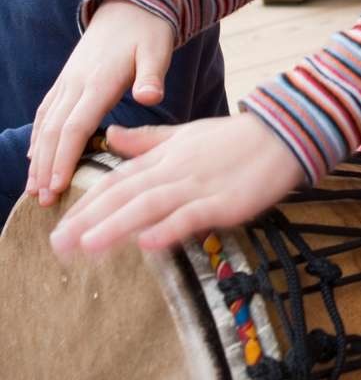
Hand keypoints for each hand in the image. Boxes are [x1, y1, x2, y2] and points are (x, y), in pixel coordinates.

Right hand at [28, 0, 175, 204]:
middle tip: (43, 201)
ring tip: (34, 190)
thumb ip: (152, 75)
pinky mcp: (68, 78)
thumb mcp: (158, 48)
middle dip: (45, 168)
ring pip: (45, 124)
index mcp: (99, 81)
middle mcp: (77, 82)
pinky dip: (37, 136)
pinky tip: (34, 157)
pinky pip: (46, 111)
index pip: (75, 127)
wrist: (133, 2)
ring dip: (37, 157)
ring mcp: (69, 80)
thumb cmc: (149, 29)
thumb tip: (149, 96)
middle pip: (53, 131)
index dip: (64, 158)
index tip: (58, 187)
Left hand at [49, 113, 305, 257]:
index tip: (60, 225)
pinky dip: (169, 228)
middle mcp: (176, 170)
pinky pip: (193, 215)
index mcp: (166, 155)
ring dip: (117, 225)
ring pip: (150, 205)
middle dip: (90, 219)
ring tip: (86, 246)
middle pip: (126, 195)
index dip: (88, 202)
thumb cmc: (235, 138)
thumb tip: (111, 136)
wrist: (283, 133)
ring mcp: (200, 185)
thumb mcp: (186, 134)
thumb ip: (147, 140)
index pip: (119, 180)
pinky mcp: (226, 201)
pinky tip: (148, 243)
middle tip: (58, 244)